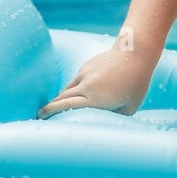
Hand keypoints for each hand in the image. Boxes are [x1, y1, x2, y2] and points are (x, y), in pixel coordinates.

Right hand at [36, 45, 155, 118]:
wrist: (135, 53)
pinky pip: (75, 80)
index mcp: (96, 99)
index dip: (52, 112)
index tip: (41, 118)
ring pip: (67, 89)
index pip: (67, 107)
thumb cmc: (136, 84)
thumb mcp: (129, 108)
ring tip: (56, 107)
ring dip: (60, 98)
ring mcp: (85, 74)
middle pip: (61, 98)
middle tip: (40, 115)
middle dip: (49, 107)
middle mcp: (87, 86)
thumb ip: (113, 117)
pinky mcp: (86, 66)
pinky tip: (76, 93)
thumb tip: (102, 123)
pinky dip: (73, 88)